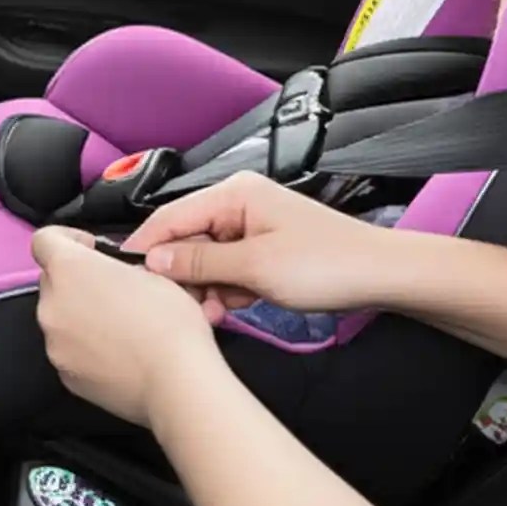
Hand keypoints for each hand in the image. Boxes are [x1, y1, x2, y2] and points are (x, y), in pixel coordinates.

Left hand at [32, 226, 223, 426]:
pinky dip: (87, 348)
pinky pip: (69, 351)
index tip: (93, 250)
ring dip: (82, 316)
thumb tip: (118, 276)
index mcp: (71, 270)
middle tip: (117, 292)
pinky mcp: (64, 376)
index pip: (44, 240)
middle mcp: (51, 306)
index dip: (68, 239)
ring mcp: (54, 344)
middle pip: (53, 282)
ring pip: (61, 319)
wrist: (174, 382)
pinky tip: (120, 355)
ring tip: (122, 329)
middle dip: (79, 282)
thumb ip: (121, 268)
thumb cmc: (170, 322)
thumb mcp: (155, 274)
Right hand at [123, 172, 399, 316]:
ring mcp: (252, 226)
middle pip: (185, 239)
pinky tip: (240, 305)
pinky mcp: (264, 248)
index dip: (144, 249)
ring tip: (221, 311)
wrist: (379, 276)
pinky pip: (228, 268)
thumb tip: (154, 260)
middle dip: (185, 276)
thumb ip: (200, 263)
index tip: (127, 282)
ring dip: (208, 288)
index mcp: (235, 194)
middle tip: (190, 308)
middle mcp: (239, 203)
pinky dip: (228, 289)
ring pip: (206, 259)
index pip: (169, 216)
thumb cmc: (328, 263)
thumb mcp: (255, 266)